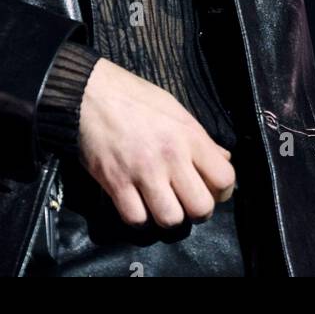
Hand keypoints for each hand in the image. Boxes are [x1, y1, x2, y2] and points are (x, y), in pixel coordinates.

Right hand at [76, 57, 235, 227]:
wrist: (90, 93)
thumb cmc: (135, 98)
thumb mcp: (176, 110)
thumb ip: (201, 139)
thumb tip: (224, 160)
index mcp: (189, 135)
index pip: (225, 179)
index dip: (221, 191)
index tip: (209, 189)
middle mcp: (170, 156)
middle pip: (201, 208)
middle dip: (196, 211)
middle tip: (184, 201)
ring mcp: (142, 172)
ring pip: (171, 220)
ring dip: (167, 217)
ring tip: (161, 205)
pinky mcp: (115, 183)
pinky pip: (136, 220)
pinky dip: (139, 218)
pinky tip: (137, 205)